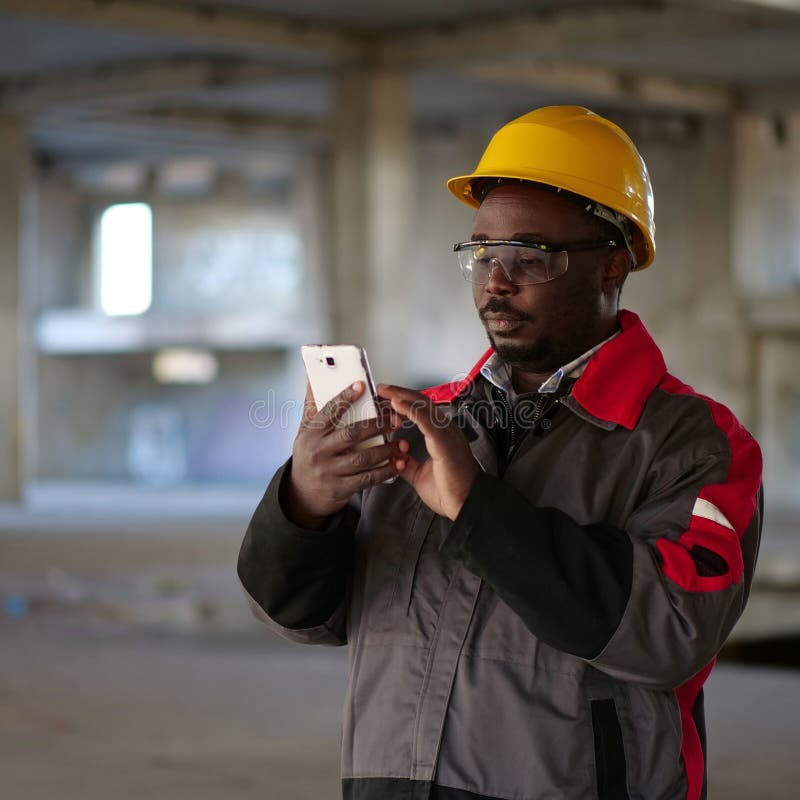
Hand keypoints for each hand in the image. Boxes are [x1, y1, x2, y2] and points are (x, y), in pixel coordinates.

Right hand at [284, 381, 407, 528]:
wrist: (302, 494)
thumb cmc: (308, 456)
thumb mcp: (304, 431)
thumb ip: (312, 406)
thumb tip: (312, 377)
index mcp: (311, 434)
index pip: (328, 412)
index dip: (345, 398)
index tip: (361, 387)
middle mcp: (319, 452)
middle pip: (351, 434)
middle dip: (377, 425)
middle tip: (396, 419)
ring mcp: (330, 471)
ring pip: (363, 458)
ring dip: (386, 450)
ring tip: (402, 444)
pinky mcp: (341, 488)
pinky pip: (367, 479)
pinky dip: (385, 472)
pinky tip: (397, 465)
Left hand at [376, 384, 479, 519]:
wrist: (466, 504)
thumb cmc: (451, 491)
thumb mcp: (420, 474)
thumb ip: (409, 463)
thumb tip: (396, 457)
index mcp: (442, 436)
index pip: (421, 412)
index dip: (404, 403)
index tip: (386, 399)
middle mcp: (446, 431)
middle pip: (422, 403)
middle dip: (400, 394)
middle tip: (382, 389)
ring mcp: (447, 434)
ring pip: (423, 407)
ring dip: (402, 397)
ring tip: (385, 391)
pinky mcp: (444, 441)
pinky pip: (426, 420)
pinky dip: (410, 410)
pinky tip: (396, 403)